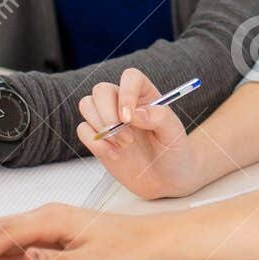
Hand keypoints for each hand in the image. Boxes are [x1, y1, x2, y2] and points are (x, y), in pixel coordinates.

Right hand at [75, 68, 203, 198]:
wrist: (167, 182)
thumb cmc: (175, 153)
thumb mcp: (175, 134)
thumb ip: (159, 118)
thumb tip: (135, 113)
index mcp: (147, 96)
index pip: (130, 78)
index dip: (126, 93)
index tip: (128, 118)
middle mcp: (125, 103)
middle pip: (101, 90)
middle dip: (108, 115)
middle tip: (128, 139)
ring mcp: (109, 120)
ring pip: (87, 104)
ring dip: (101, 128)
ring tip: (124, 146)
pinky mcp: (99, 138)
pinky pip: (83, 129)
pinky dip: (95, 143)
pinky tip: (114, 155)